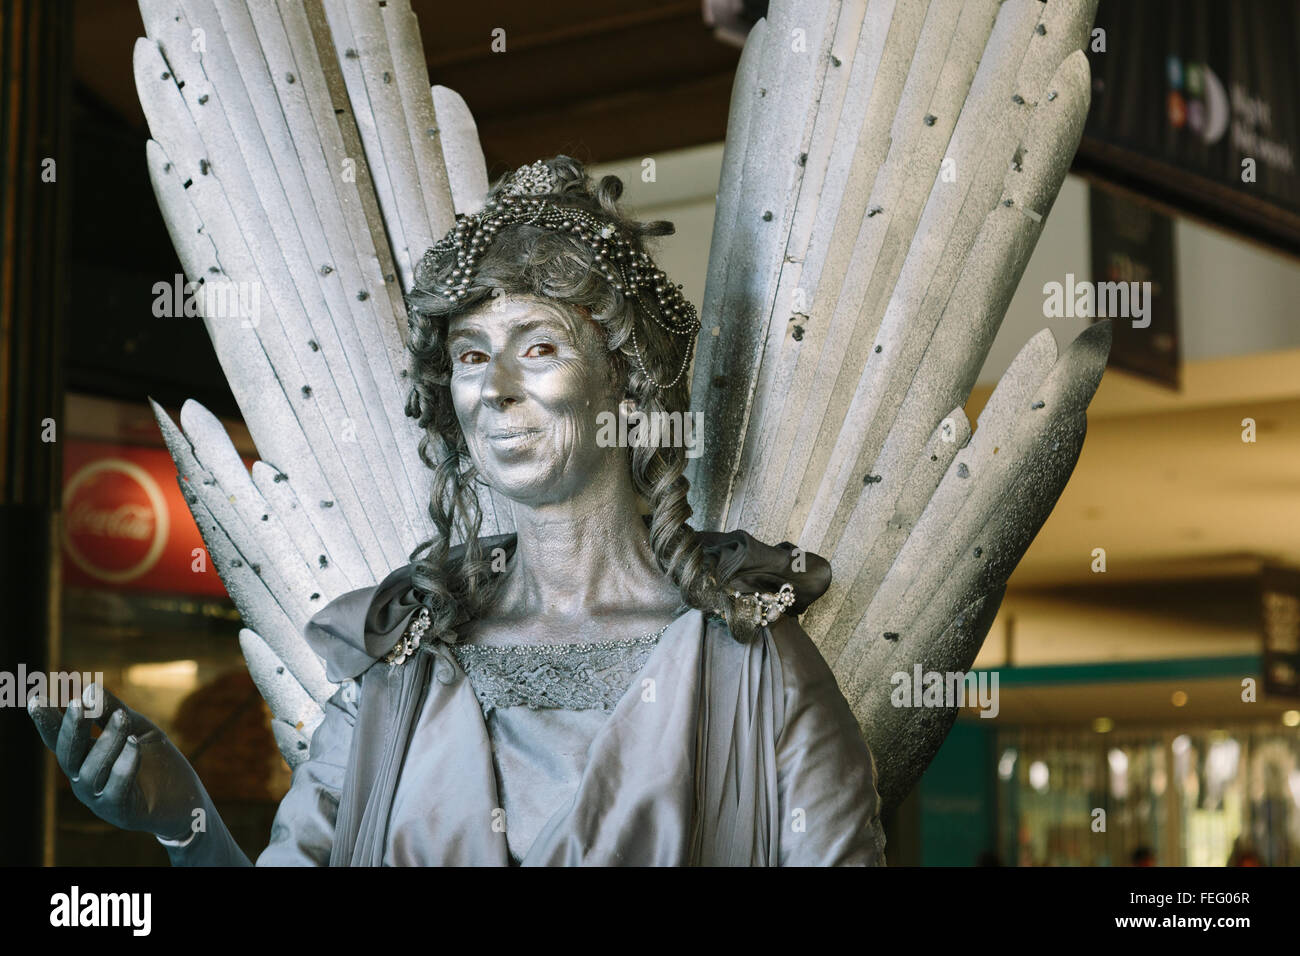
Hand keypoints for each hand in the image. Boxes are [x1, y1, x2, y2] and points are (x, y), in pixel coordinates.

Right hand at [29, 682, 209, 842]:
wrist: (186, 799)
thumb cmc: (157, 762)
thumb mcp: (139, 729)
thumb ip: (115, 711)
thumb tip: (89, 689)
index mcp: (85, 758)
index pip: (60, 739)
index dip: (47, 722)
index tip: (34, 700)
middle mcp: (84, 779)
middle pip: (69, 754)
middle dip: (71, 728)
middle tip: (76, 703)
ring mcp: (98, 798)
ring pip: (91, 770)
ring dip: (106, 741)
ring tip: (121, 718)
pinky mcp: (119, 811)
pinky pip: (116, 787)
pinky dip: (124, 765)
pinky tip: (134, 744)